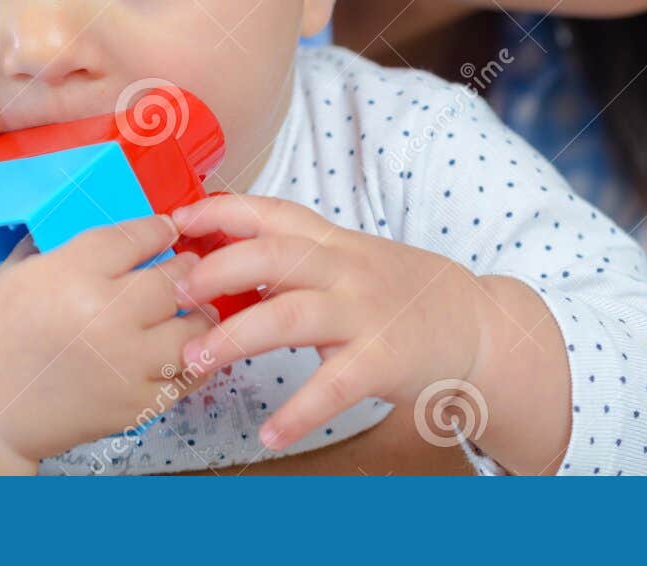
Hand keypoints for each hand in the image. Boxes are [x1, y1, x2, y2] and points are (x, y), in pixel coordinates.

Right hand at [0, 213, 214, 467]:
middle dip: (185, 267)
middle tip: (187, 266)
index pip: (139, 236)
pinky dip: (191, 359)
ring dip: (197, 312)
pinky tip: (184, 349)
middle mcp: (106, 315)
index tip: (166, 229)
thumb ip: (60, 249)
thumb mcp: (11, 274)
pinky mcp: (135, 402)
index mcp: (72, 273)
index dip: (159, 230)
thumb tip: (98, 233)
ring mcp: (126, 362)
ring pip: (194, 326)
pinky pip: (186, 375)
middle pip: (176, 277)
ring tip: (192, 307)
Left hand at [171, 194, 487, 450]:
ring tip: (193, 362)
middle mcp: (345, 270)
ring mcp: (365, 313)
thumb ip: (291, 259)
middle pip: (273, 256)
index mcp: (331, 243)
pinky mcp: (384, 360)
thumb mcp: (347, 261)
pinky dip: (298, 412)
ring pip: (291, 315)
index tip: (175, 221)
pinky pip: (333, 386)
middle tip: (172, 293)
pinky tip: (270, 434)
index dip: (219, 213)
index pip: (270, 213)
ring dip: (235, 337)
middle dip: (216, 270)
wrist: (474, 324)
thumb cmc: (396, 294)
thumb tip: (214, 261)